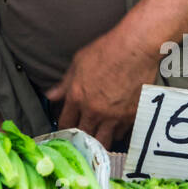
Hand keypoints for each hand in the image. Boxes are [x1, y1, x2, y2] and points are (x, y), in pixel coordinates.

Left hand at [47, 25, 159, 148]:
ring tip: (97, 138)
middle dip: (80, 138)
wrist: (136, 48)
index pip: (65, 123)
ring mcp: (114, 116)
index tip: (66, 129)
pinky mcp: (132, 116)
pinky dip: (116, 132)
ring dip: (98, 140)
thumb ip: (64, 83)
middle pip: (83, 136)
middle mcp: (94, 110)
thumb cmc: (108, 50)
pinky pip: (121, 133)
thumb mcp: (79, 62)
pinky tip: (114, 127)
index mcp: (77, 97)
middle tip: (81, 137)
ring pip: (103, 141)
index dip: (64, 129)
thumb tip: (51, 96)